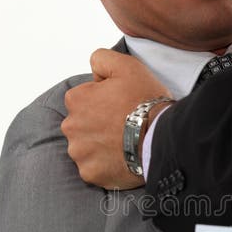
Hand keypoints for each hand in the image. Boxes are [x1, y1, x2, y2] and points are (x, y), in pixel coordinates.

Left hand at [61, 49, 172, 189]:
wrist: (160, 137)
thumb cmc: (145, 101)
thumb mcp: (126, 66)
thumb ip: (101, 59)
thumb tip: (93, 69)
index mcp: (76, 100)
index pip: (84, 99)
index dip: (104, 101)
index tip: (120, 106)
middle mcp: (71, 126)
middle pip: (82, 125)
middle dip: (98, 125)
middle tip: (123, 126)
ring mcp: (79, 152)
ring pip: (86, 148)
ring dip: (100, 147)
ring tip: (124, 144)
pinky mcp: (90, 173)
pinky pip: (94, 169)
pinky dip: (106, 166)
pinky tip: (122, 159)